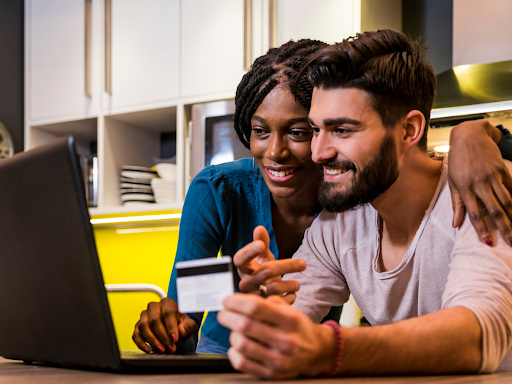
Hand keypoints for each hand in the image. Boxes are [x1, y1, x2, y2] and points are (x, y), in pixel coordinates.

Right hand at [132, 297, 196, 353]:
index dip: (171, 327)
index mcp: (167, 303)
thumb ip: (188, 326)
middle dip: (162, 336)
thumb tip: (181, 330)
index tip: (174, 339)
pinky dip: (141, 343)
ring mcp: (144, 316)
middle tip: (170, 348)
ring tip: (161, 350)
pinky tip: (148, 350)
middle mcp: (154, 307)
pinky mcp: (138, 326)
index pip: (168, 313)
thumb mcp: (189, 325)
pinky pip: (136, 334)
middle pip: (154, 320)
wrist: (172, 330)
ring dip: (152, 340)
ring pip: (143, 326)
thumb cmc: (180, 325)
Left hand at [218, 294, 336, 378]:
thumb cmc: (298, 328)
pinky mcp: (271, 374)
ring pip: (241, 344)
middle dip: (227, 316)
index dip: (236, 302)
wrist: (318, 353)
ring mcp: (278, 360)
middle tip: (223, 313)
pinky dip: (233, 352)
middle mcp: (285, 341)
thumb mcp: (290, 310)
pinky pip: (242, 363)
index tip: (227, 300)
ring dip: (232, 333)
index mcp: (290, 320)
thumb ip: (267, 303)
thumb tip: (239, 300)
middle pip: (245, 325)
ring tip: (234, 329)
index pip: (255, 308)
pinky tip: (237, 346)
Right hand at [234, 226, 305, 302]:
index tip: (261, 245)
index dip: (249, 251)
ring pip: (274, 288)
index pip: (240, 259)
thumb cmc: (262, 271)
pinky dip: (290, 297)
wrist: (263, 295)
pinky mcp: (264, 310)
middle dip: (287, 265)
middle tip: (303, 263)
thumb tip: (259, 228)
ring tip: (297, 284)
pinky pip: (281, 303)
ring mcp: (254, 297)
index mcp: (243, 268)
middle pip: (265, 271)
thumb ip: (261, 242)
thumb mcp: (262, 257)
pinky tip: (293, 294)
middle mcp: (245, 283)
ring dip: (290, 284)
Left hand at [448, 119, 511, 245]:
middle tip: (511, 243)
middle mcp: (479, 184)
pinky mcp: (502, 170)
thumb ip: (456, 204)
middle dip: (504, 228)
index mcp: (465, 189)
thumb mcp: (453, 182)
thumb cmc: (457, 162)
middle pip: (494, 210)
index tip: (489, 242)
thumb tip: (456, 225)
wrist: (468, 137)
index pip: (474, 214)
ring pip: (506, 201)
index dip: (482, 229)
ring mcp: (492, 177)